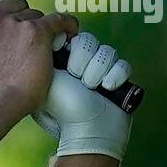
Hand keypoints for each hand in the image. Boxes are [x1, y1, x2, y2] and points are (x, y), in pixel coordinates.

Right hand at [0, 0, 78, 113]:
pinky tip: (68, 34)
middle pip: (13, 2)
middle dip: (22, 16)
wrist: (4, 100)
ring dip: (41, 29)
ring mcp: (15, 23)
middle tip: (24, 39)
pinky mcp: (38, 31)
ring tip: (42, 49)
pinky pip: (60, 19)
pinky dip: (67, 26)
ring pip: (36, 14)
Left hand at [31, 31, 132, 159]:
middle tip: (76, 77)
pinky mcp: (119, 77)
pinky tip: (107, 88)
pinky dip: (115, 76)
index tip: (65, 60)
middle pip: (89, 40)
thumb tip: (51, 38)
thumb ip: (44, 58)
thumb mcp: (44, 81)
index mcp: (63, 60)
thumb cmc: (61, 109)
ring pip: (107, 51)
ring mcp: (102, 69)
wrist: (86, 130)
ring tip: (90, 87)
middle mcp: (83, 62)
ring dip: (97, 70)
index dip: (71, 45)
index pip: (71, 36)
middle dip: (82, 59)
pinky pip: (123, 64)